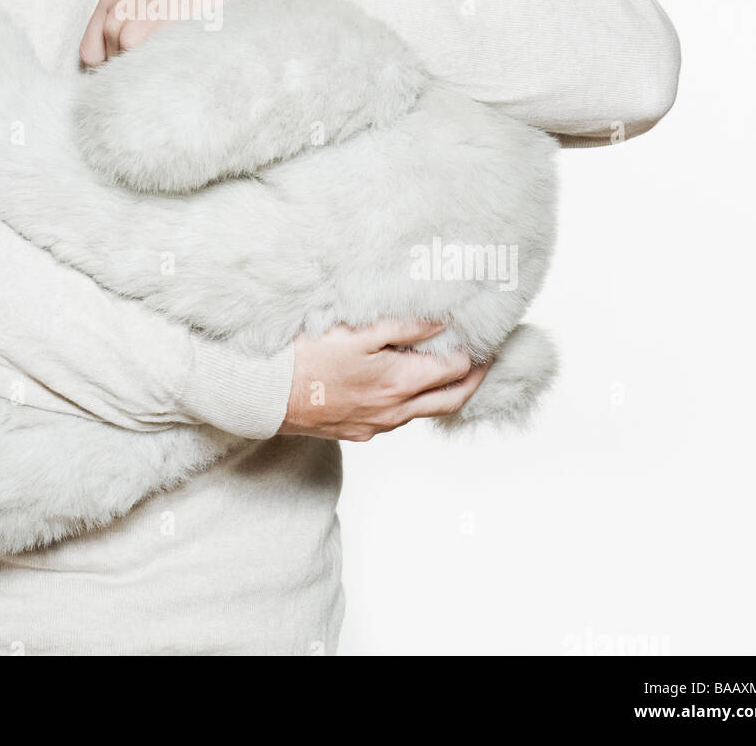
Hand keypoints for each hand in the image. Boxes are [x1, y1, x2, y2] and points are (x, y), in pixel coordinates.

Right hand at [279, 317, 489, 439]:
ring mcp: (377, 424)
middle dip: (474, 380)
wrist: (267, 396)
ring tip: (451, 370)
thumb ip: (402, 327)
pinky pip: (399, 419)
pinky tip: (405, 386)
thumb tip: (440, 324)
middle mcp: (395, 410)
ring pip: (424, 412)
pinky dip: (414, 402)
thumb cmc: (306, 358)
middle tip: (488, 361)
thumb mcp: (356, 331)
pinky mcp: (359, 431)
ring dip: (443, 393)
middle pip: (451, 399)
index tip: (484, 338)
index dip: (473, 353)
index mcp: (398, 382)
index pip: (454, 370)